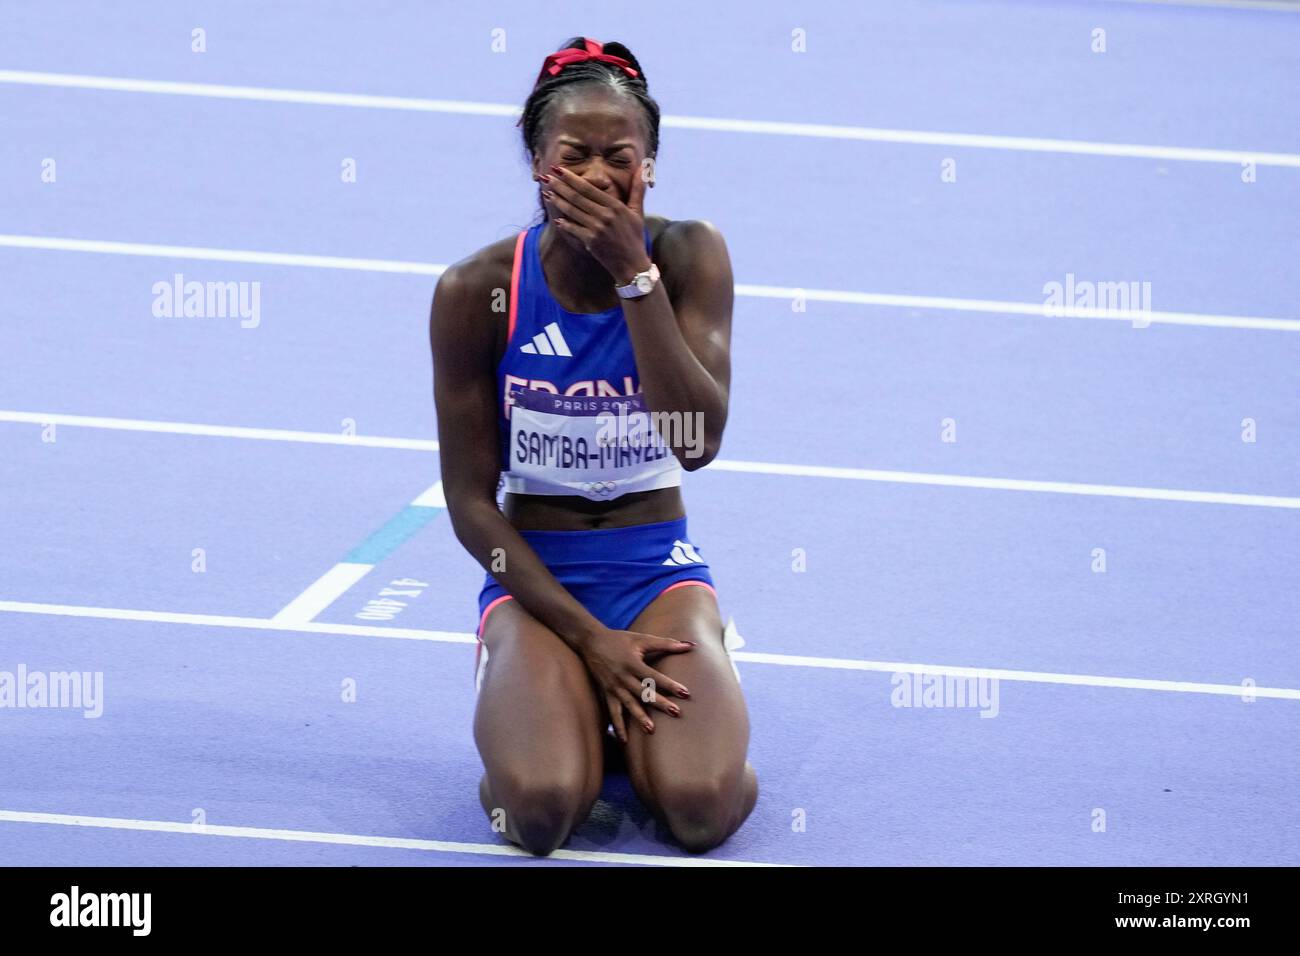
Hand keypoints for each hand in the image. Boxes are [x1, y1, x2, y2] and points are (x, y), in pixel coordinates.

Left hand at [541, 163, 650, 282]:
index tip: (559, 169)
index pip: (589, 188)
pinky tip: (556, 218)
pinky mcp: (591, 242)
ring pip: (573, 211)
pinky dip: (564, 224)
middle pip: (577, 197)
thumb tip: (642, 168)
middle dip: (560, 186)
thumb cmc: (635, 238)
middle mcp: (606, 215)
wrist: (633, 266)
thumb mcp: (638, 212)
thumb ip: (637, 190)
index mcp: (615, 205)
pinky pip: (574, 229)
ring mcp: (597, 228)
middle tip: (546, 176)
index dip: (571, 178)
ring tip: (546, 193)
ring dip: (558, 201)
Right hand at [578, 627, 693, 742]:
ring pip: (628, 705)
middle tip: (675, 712)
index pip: (654, 677)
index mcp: (633, 663)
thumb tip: (690, 645)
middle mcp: (623, 677)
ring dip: (639, 717)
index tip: (685, 693)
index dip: (670, 685)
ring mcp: (613, 687)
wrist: (591, 642)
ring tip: (650, 730)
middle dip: (660, 703)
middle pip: (643, 692)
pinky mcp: (606, 694)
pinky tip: (624, 741)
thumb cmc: (620, 639)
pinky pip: (612, 713)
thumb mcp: (642, 639)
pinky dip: (618, 727)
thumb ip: (667, 643)